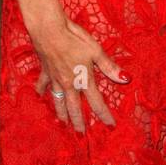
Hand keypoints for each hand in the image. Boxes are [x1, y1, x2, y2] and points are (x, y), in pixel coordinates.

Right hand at [32, 12, 128, 129]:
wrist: (48, 30)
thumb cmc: (74, 38)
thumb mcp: (96, 51)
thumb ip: (109, 67)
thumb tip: (125, 79)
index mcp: (83, 80)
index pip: (97, 103)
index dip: (104, 115)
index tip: (110, 125)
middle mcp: (68, 84)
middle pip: (74, 108)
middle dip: (78, 122)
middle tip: (81, 134)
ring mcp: (55, 79)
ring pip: (58, 101)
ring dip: (61, 113)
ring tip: (62, 122)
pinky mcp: (45, 71)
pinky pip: (42, 85)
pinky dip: (41, 91)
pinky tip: (39, 95)